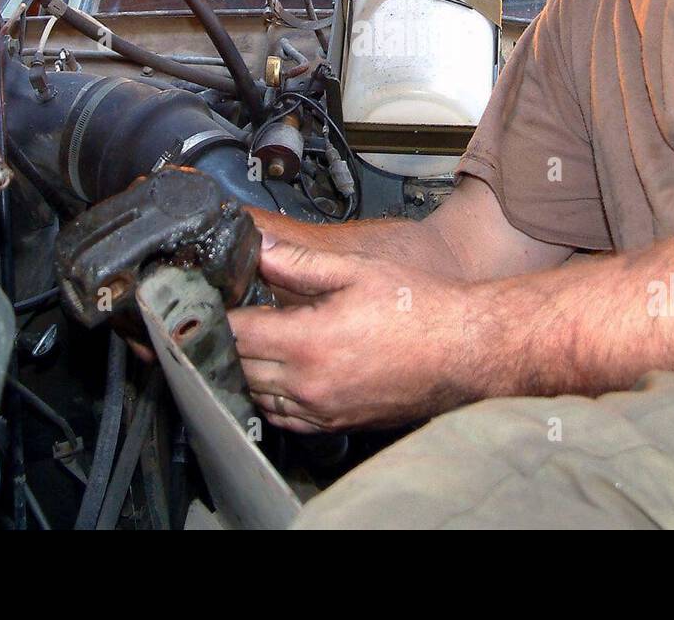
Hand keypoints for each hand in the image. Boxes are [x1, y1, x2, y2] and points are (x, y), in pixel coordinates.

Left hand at [227, 234, 482, 433]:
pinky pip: (283, 417)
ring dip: (244, 371)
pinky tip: (277, 374)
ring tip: (249, 342)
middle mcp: (308, 384)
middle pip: (238, 367)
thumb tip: (257, 248)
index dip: (217, 315)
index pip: (236, 333)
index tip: (210, 300)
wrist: (463, 351)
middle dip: (226, 341)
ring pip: (256, 396)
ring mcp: (321, 411)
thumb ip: (299, 262)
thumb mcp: (356, 270)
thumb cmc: (418, 308)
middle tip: (224, 317)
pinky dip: (270, 397)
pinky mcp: (336, 425)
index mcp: (307, 342)